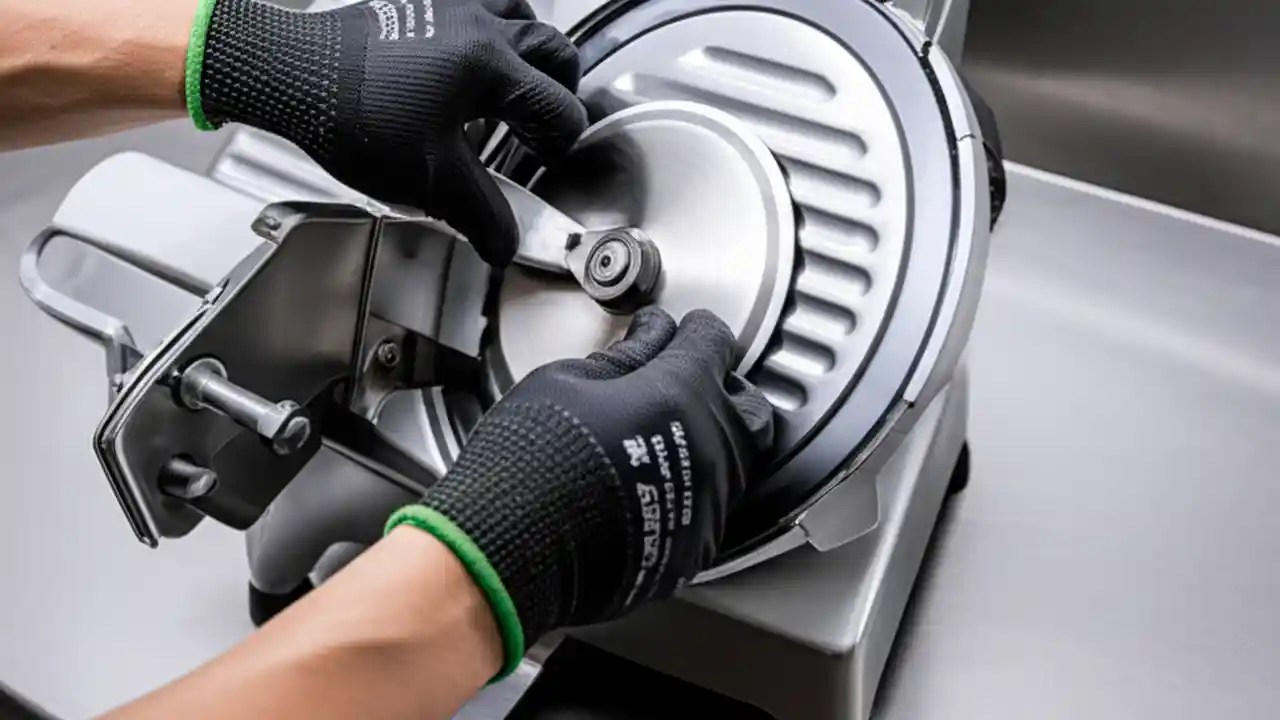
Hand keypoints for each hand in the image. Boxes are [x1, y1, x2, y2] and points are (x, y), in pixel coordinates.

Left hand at [189, 0, 586, 265]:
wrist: (291, 73)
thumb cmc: (353, 115)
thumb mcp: (429, 179)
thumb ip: (479, 213)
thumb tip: (503, 242)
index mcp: (491, 67)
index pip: (558, 106)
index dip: (561, 142)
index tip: (546, 160)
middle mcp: (477, 25)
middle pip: (550, 47)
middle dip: (560, 87)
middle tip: (547, 117)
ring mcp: (445, 6)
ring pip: (515, 9)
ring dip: (528, 45)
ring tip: (519, 76)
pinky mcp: (414, 3)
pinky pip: (470, 0)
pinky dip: (485, 23)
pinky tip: (467, 50)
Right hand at [387, 307, 775, 675]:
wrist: (511, 552)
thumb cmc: (529, 464)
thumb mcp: (566, 382)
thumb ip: (623, 358)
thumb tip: (649, 338)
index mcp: (681, 392)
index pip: (716, 342)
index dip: (698, 330)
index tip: (687, 330)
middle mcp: (710, 447)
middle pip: (750, 407)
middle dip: (726, 389)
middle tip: (691, 383)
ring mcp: (708, 503)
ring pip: (736, 462)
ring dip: (712, 442)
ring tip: (669, 436)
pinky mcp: (694, 548)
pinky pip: (711, 509)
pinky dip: (695, 491)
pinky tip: (658, 486)